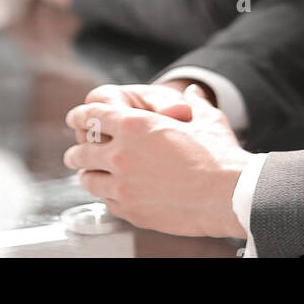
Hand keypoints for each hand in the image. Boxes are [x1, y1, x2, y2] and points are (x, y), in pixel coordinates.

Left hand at [63, 85, 250, 237]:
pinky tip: (115, 193)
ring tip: (91, 174)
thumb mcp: (206, 119)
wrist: (228, 195)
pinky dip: (107, 196)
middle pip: (81, 151)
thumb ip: (193, 103)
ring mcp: (124, 186)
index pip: (91, 117)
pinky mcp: (131, 211)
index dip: (80, 116)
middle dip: (77, 150)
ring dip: (88, 174)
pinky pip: (107, 202)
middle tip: (77, 151)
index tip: (76, 118)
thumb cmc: (219, 156)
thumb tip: (192, 92)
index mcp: (135, 126)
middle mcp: (122, 155)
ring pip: (88, 180)